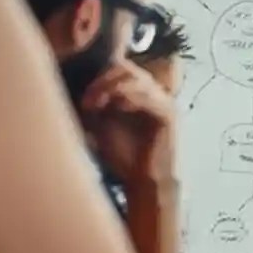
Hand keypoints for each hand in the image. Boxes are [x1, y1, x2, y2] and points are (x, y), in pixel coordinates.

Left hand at [81, 60, 175, 183]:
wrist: (145, 183)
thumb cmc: (124, 158)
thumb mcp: (101, 127)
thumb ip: (96, 106)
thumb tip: (83, 89)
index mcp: (137, 95)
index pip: (120, 70)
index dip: (100, 79)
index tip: (85, 100)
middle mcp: (153, 94)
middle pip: (128, 70)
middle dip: (104, 82)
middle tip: (90, 101)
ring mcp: (163, 103)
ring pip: (139, 79)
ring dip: (114, 88)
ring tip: (99, 105)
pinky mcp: (169, 115)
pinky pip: (150, 97)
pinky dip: (131, 98)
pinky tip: (118, 107)